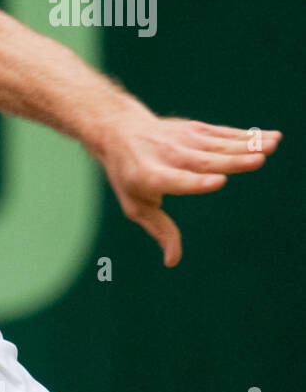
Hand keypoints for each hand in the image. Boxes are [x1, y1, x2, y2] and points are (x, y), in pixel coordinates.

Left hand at [95, 105, 280, 266]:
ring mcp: (182, 140)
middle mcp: (167, 156)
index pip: (174, 180)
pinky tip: (270, 138)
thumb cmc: (129, 176)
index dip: (196, 182)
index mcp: (149, 176)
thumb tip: (172, 261)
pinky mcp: (194, 129)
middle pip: (202, 161)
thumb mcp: (136, 205)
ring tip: (272, 146)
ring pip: (216, 144)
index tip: (219, 181)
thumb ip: (160, 230)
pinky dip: (246, 136)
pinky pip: (222, 134)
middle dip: (231, 161)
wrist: (120, 132)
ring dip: (246, 145)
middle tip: (258, 161)